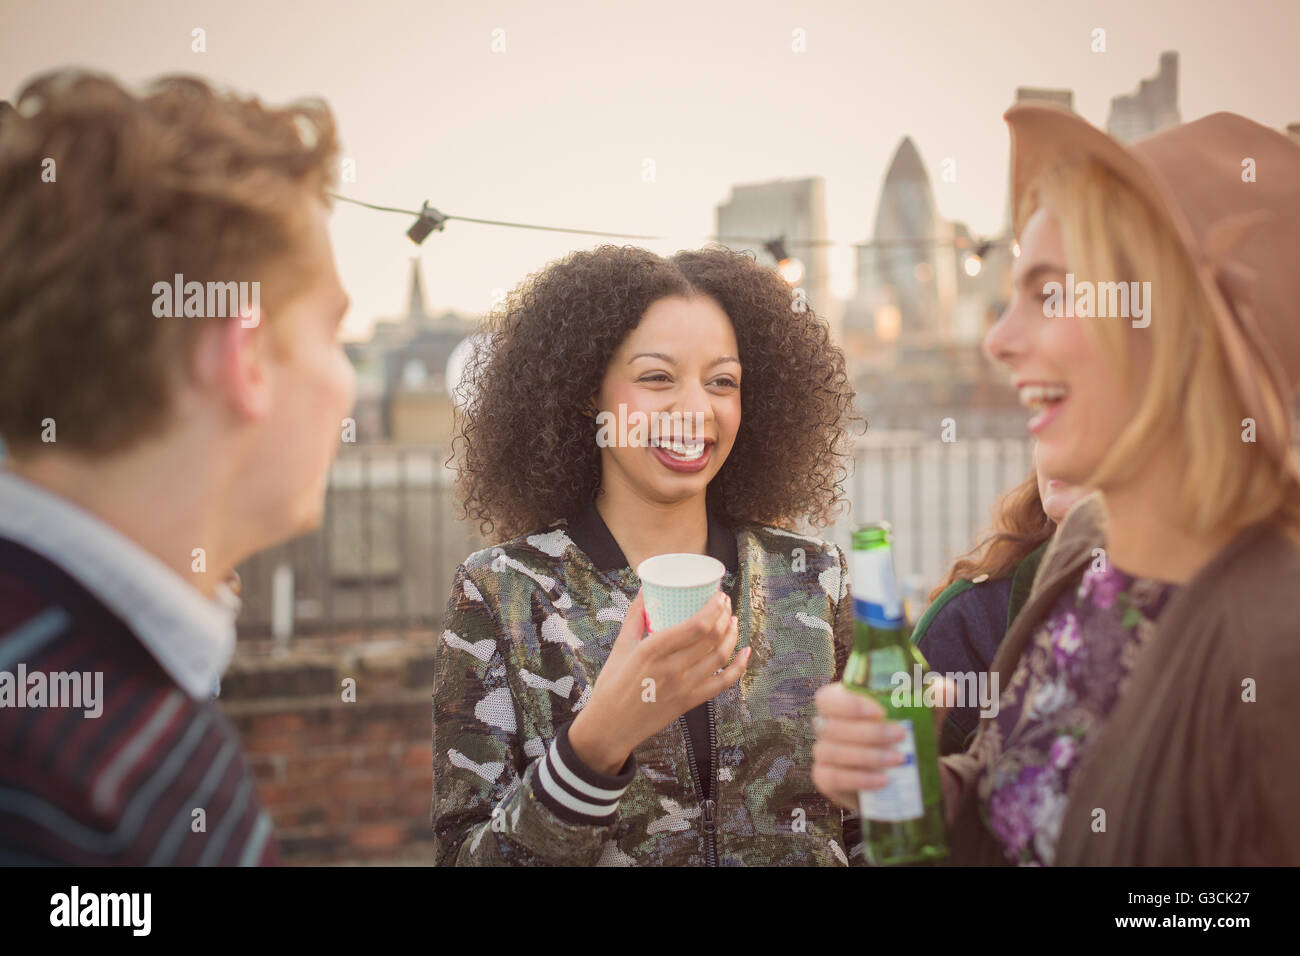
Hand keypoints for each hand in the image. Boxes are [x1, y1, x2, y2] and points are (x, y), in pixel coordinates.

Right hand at [568, 589, 749, 774]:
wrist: (610, 726)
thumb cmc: (612, 684)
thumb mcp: (621, 647)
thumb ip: (634, 617)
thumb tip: (646, 591)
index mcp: (653, 649)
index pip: (696, 625)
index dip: (714, 608)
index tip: (718, 595)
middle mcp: (672, 668)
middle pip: (712, 637)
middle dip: (724, 616)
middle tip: (726, 604)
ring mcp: (684, 687)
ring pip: (720, 656)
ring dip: (732, 635)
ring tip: (733, 622)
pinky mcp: (690, 702)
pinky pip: (723, 683)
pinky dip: (739, 667)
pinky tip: (745, 653)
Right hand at [811, 677, 956, 814]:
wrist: (908, 776)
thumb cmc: (908, 736)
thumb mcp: (923, 717)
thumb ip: (933, 700)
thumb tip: (945, 689)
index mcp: (842, 704)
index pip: (828, 698)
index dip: (848, 704)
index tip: (880, 711)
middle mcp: (827, 727)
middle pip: (832, 726)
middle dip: (868, 732)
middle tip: (902, 735)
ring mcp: (824, 754)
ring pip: (831, 752)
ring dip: (866, 756)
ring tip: (899, 760)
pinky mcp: (826, 780)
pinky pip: (832, 778)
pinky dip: (858, 779)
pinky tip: (883, 781)